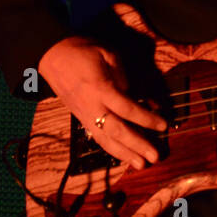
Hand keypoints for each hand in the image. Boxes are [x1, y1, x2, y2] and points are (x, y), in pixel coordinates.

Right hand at [38, 36, 166, 168]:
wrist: (53, 55)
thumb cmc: (83, 51)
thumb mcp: (108, 54)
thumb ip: (124, 76)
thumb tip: (140, 96)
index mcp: (99, 89)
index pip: (127, 108)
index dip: (146, 118)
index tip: (163, 125)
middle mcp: (91, 106)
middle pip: (116, 131)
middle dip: (137, 145)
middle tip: (154, 157)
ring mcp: (84, 115)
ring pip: (105, 140)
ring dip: (125, 154)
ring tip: (141, 165)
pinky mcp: (81, 119)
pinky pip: (98, 137)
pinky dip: (112, 149)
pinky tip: (124, 156)